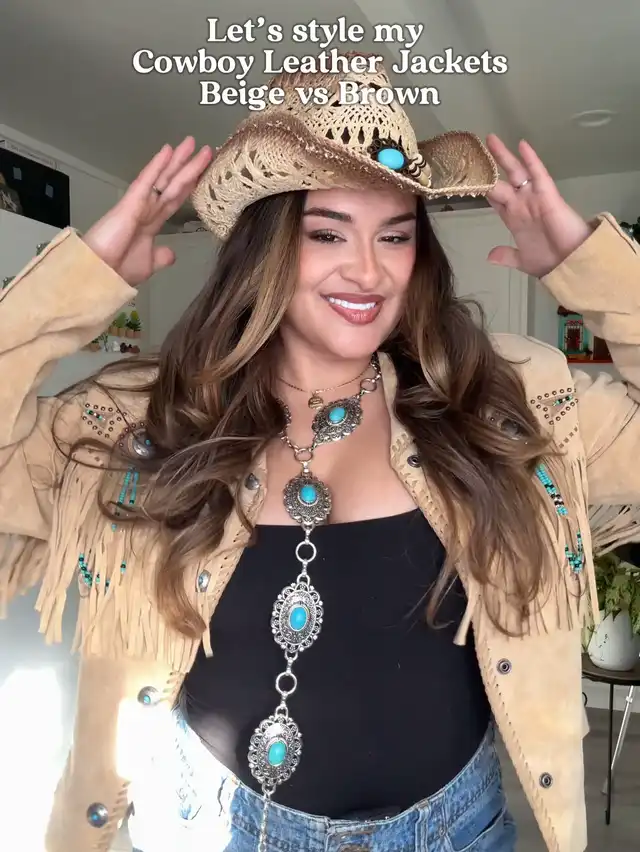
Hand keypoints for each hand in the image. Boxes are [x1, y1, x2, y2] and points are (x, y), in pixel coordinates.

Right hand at [82, 137, 212, 285]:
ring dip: (178, 161)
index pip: (175, 200)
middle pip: (174, 185)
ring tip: (192, 143)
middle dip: (189, 167)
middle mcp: (148, 210)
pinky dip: (157, 166)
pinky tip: (167, 151)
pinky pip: (147, 181)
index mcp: (152, 224)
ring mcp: (139, 205)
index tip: (203, 172)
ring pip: (164, 179)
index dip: (189, 186)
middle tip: (205, 149)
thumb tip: (171, 254)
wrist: (100, 275)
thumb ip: (161, 256)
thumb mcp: (148, 265)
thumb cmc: (119, 271)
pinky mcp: (131, 203)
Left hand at [484, 134, 592, 277]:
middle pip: (501, 182)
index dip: (483, 188)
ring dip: (504, 157)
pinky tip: (522, 145)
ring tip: (490, 139)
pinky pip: (538, 174)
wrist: (571, 264)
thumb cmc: (550, 262)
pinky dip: (531, 160)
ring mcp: (533, 198)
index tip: (469, 177)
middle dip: (488, 168)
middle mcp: (521, 205)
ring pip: (516, 173)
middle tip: (473, 153)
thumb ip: (507, 255)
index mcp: (514, 219)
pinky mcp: (548, 196)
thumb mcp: (523, 260)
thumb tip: (490, 256)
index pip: (495, 199)